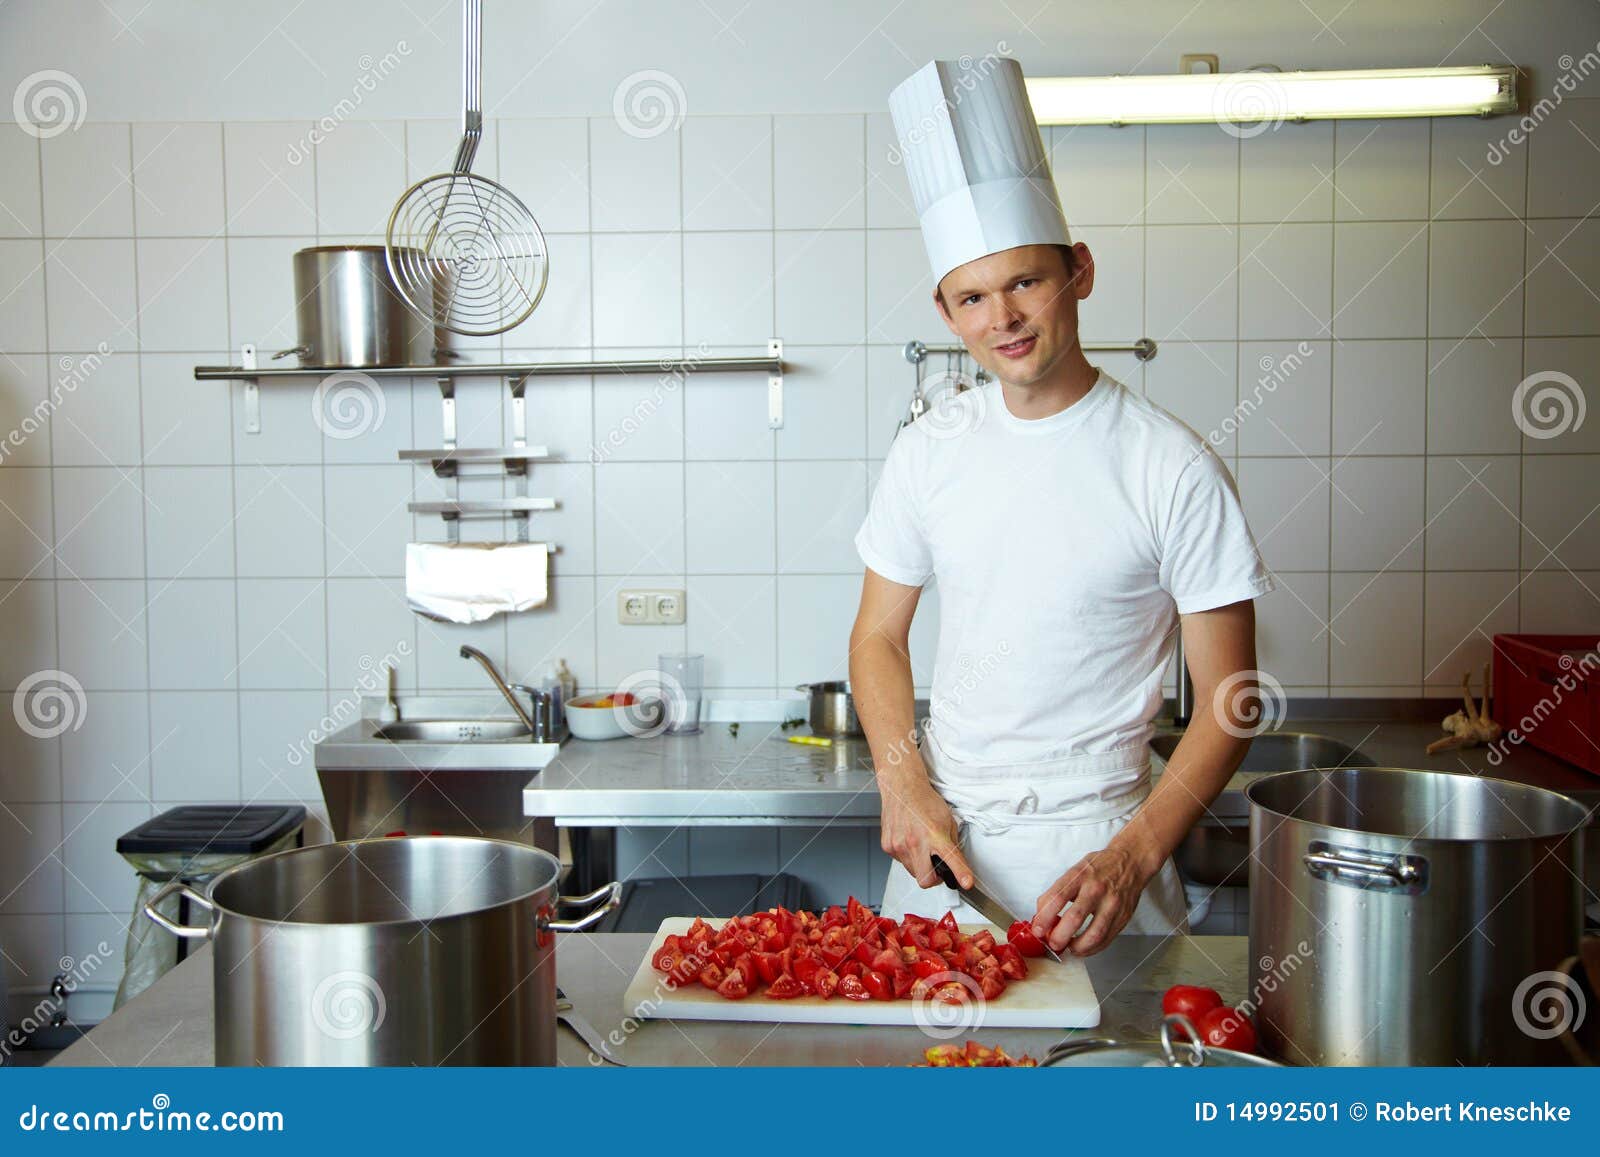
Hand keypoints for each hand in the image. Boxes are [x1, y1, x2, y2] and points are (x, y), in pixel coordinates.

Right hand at [878, 772, 974, 890]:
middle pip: (926, 880)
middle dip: (934, 878)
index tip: (966, 883)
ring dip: (920, 865)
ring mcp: (899, 845)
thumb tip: (955, 862)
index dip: (960, 873)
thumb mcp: (947, 820)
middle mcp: (915, 842)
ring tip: (921, 847)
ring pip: (913, 872)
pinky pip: (902, 862)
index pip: (951, 859)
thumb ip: (951, 844)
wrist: (901, 788)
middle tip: (937, 867)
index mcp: (934, 834)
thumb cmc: (924, 801)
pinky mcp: (887, 846)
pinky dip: (908, 856)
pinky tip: (909, 841)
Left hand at [1030, 842, 1155, 955]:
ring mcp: (1112, 903)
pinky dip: (1092, 949)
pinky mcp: (1123, 916)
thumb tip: (1042, 916)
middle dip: (1059, 937)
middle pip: (1075, 918)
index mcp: (1080, 875)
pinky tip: (1084, 948)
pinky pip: (1107, 939)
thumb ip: (1058, 891)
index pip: (1057, 898)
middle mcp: (1096, 889)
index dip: (1044, 918)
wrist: (1131, 861)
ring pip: (1094, 934)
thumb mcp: (1075, 870)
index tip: (1037, 930)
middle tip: (1052, 944)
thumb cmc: (1100, 866)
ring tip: (1069, 948)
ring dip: (1077, 947)